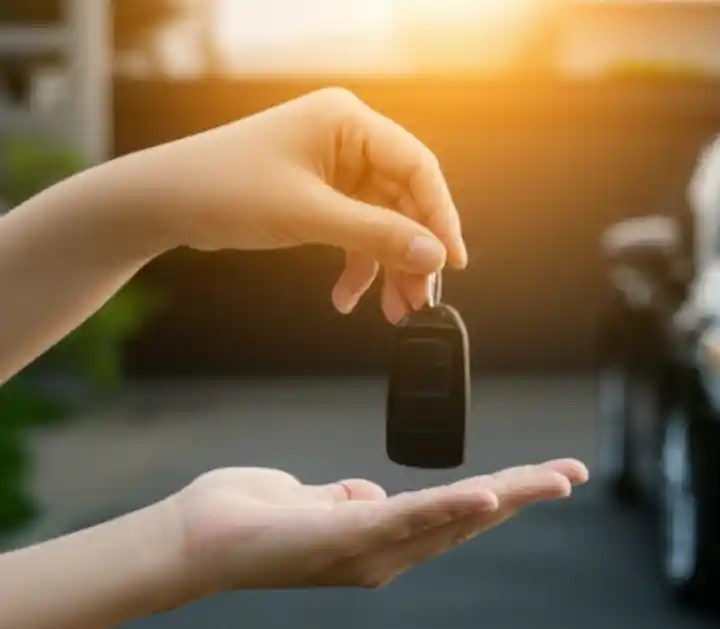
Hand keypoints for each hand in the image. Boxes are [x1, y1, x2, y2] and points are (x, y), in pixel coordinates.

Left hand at [87, 88, 463, 322]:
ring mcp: (334, 167)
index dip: (441, 216)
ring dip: (389, 267)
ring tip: (395, 312)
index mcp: (347, 120)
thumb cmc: (224, 189)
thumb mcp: (308, 215)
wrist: (161, 203)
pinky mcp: (321, 195)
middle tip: (420, 299)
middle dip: (411, 253)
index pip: (417, 167)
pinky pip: (357, 232)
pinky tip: (348, 298)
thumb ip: (377, 235)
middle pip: (404, 200)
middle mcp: (347, 138)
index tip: (453, 261)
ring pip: (384, 222)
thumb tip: (435, 256)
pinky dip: (358, 266)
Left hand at [159, 460, 587, 598]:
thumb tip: (367, 494)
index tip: (550, 476)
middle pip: (472, 517)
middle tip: (575, 473)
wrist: (194, 538)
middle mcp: (387, 553)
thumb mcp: (310, 501)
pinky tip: (489, 496)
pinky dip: (452, 508)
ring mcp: (371, 549)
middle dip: (527, 494)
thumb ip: (345, 501)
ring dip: (509, 497)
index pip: (458, 512)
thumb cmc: (247, 517)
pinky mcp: (348, 538)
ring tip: (553, 480)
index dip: (507, 495)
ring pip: (454, 518)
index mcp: (384, 539)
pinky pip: (409, 520)